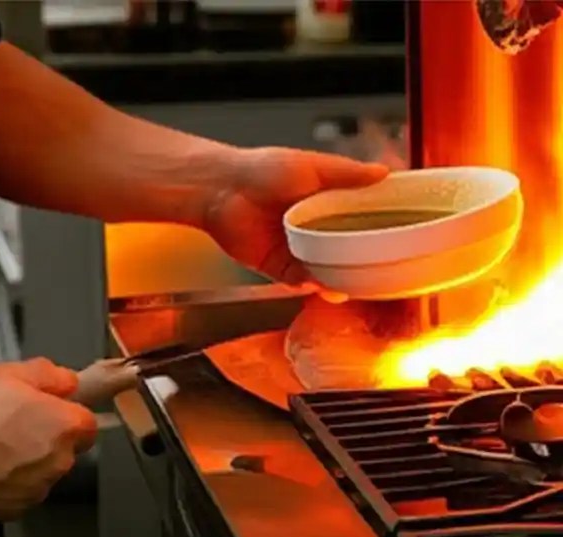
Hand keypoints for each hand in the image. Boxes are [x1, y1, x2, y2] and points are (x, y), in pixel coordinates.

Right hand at [0, 358, 98, 521]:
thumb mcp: (5, 371)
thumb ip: (49, 375)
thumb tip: (68, 382)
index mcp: (61, 425)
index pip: (87, 423)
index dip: (66, 413)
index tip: (49, 409)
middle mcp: (55, 463)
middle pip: (65, 450)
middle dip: (44, 437)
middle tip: (7, 421)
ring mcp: (34, 491)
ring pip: (41, 473)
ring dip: (25, 462)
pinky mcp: (10, 510)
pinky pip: (19, 494)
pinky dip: (6, 483)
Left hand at [203, 146, 388, 285]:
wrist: (220, 188)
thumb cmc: (260, 169)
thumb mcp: (311, 165)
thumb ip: (346, 173)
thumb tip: (383, 173)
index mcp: (326, 203)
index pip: (361, 220)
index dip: (380, 229)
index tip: (403, 236)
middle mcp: (313, 229)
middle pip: (345, 250)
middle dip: (364, 261)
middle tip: (387, 269)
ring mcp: (295, 249)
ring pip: (324, 270)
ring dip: (340, 278)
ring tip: (359, 283)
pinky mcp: (275, 266)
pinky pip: (297, 281)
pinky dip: (310, 285)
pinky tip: (323, 284)